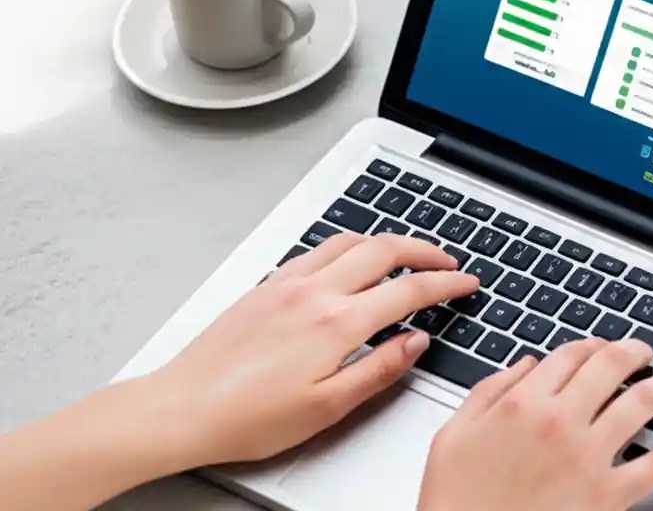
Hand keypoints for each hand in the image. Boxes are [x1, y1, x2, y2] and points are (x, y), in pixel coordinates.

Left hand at [150, 233, 477, 466]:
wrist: (181, 409)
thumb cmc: (247, 417)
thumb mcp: (328, 407)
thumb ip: (380, 370)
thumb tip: (415, 343)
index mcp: (336, 324)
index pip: (409, 290)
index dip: (447, 283)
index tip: (466, 283)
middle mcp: (313, 293)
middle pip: (384, 250)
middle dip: (424, 250)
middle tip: (447, 261)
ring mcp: (286, 284)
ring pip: (349, 240)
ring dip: (386, 241)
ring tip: (405, 253)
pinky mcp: (265, 286)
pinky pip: (317, 250)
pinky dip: (346, 246)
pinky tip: (348, 260)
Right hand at [419, 338, 652, 510]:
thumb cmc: (457, 503)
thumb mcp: (453, 436)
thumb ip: (488, 392)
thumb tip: (524, 366)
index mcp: (522, 404)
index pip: (571, 354)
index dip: (592, 344)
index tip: (601, 347)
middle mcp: (560, 423)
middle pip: (611, 367)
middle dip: (634, 353)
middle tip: (643, 354)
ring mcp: (588, 458)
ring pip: (640, 405)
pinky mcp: (608, 496)